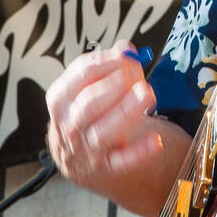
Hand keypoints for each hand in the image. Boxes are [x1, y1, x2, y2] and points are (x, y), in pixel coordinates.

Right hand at [45, 40, 162, 189]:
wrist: (76, 160)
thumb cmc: (86, 114)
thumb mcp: (86, 89)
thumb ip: (106, 68)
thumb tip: (126, 49)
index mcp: (61, 99)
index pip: (82, 75)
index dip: (107, 61)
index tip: (129, 54)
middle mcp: (69, 125)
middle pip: (89, 103)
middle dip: (114, 86)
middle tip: (137, 74)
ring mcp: (85, 149)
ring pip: (102, 132)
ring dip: (125, 112)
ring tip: (147, 94)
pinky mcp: (105, 168)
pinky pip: (121, 162)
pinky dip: (138, 153)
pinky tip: (155, 141)